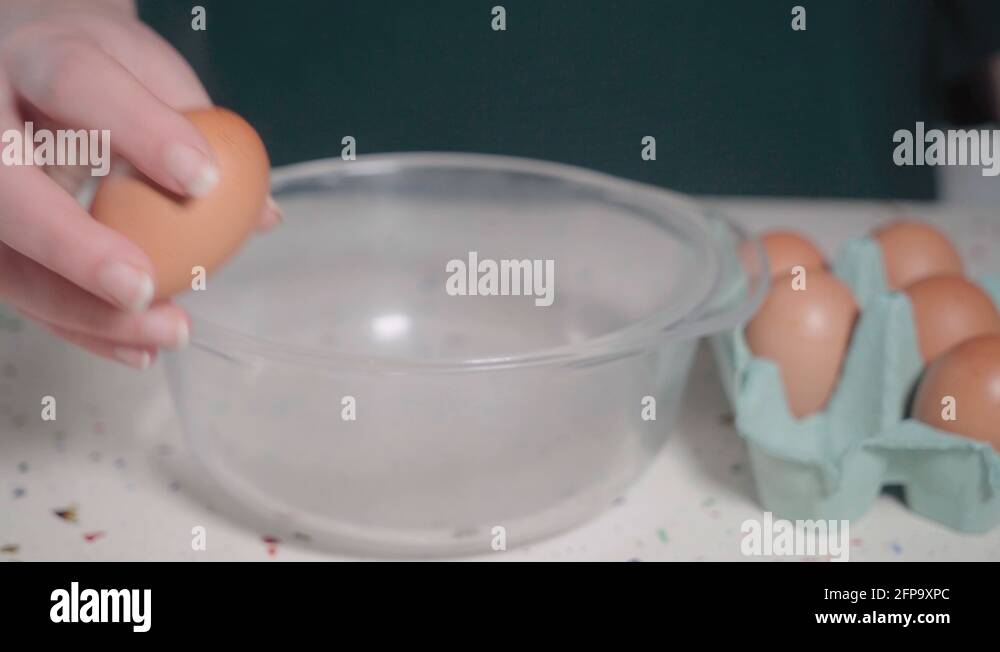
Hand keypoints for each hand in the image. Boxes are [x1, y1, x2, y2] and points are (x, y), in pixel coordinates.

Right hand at [0, 0, 279, 368]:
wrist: (35, 66)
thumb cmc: (104, 75)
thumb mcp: (153, 79)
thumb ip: (200, 135)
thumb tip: (262, 214)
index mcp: (37, 55)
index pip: (75, 83)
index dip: (138, 130)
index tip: (203, 178)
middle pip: (6, 187)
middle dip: (71, 245)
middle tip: (142, 288)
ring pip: (5, 256)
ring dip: (82, 309)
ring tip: (167, 331)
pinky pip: (20, 290)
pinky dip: (81, 328)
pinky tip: (139, 349)